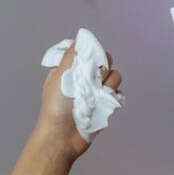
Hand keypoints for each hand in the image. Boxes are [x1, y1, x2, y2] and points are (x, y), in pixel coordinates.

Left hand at [34, 43, 122, 159]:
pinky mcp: (105, 104)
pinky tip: (102, 105)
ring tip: (94, 98)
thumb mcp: (59, 76)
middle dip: (102, 70)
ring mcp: (97, 91)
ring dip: (106, 86)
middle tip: (91, 81)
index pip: (90, 51)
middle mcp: (86, 78)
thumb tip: (82, 37)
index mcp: (72, 69)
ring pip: (115, 76)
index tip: (89, 63)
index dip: (92, 54)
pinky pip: (118, 93)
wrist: (62, 137)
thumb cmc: (55, 108)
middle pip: (106, 61)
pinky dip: (113, 97)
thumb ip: (72, 56)